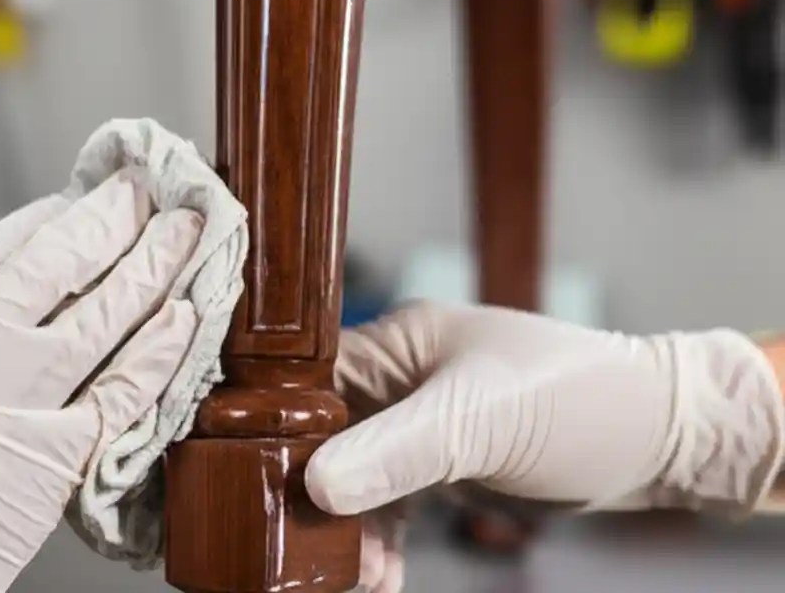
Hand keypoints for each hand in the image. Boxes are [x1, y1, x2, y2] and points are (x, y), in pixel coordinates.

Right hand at [0, 169, 201, 592]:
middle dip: (110, 219)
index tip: (86, 192)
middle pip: (53, 266)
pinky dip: (157, 353)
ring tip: (184, 231)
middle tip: (147, 189)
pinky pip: (117, 396)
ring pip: (97, 317)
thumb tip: (9, 291)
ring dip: (150, 266)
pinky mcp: (40, 468)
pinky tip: (184, 317)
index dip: (52, 213)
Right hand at [305, 302, 784, 592]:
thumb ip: (396, 451)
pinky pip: (386, 502)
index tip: (257, 480)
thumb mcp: (479, 421)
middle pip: (321, 435)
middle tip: (304, 544)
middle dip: (311, 494)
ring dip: (348, 527)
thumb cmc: (577, 401)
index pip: (308, 381)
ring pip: (351, 476)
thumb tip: (317, 486)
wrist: (655, 439)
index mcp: (396, 343)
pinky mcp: (438, 463)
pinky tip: (380, 574)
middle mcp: (397, 377)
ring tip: (357, 574)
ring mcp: (416, 422)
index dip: (276, 429)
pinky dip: (379, 539)